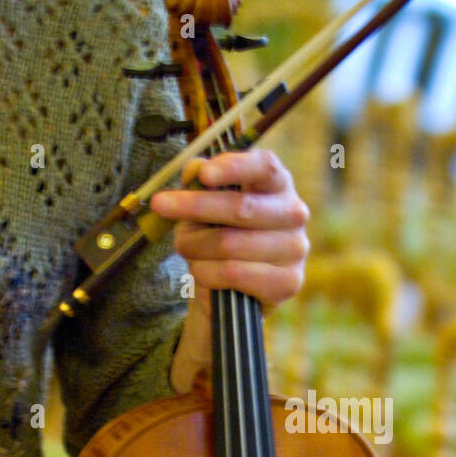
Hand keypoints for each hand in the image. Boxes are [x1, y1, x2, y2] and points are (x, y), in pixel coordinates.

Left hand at [150, 148, 309, 311]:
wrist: (232, 289)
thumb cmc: (222, 235)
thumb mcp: (206, 204)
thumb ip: (201, 183)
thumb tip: (194, 169)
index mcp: (277, 184)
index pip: (264, 167)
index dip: (234, 167)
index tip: (204, 175)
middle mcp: (294, 213)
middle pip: (241, 207)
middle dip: (195, 206)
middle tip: (161, 205)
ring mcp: (295, 249)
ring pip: (230, 244)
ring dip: (195, 246)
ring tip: (185, 248)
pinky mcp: (288, 281)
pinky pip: (233, 273)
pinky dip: (206, 272)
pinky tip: (201, 271)